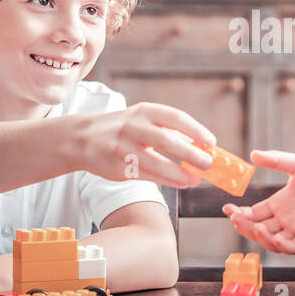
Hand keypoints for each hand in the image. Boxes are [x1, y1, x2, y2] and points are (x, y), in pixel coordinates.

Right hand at [79, 102, 215, 186]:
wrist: (83, 138)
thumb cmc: (123, 128)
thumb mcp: (143, 119)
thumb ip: (169, 130)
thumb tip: (201, 146)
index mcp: (145, 112)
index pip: (174, 118)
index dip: (195, 130)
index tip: (211, 142)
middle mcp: (133, 127)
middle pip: (166, 140)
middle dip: (190, 154)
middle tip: (208, 164)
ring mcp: (123, 148)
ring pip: (156, 163)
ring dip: (179, 174)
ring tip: (196, 180)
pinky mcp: (118, 167)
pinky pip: (147, 176)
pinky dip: (167, 181)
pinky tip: (181, 183)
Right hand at [222, 150, 294, 254]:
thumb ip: (275, 160)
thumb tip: (253, 154)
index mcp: (277, 204)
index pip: (252, 215)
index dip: (239, 214)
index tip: (228, 208)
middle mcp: (283, 219)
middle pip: (258, 230)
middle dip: (245, 226)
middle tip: (237, 218)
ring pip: (272, 242)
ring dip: (261, 238)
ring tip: (255, 227)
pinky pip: (293, 247)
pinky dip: (282, 246)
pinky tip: (275, 237)